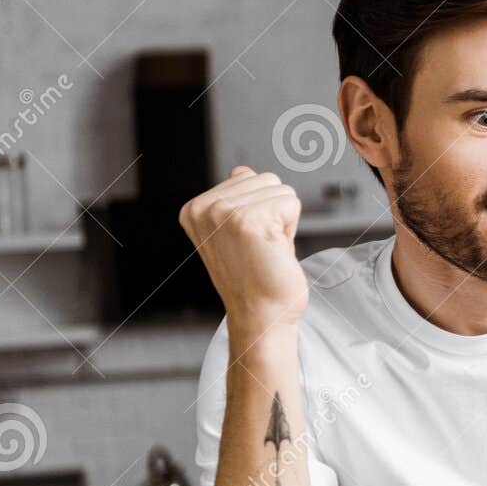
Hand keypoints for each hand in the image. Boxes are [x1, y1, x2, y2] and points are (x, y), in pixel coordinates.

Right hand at [179, 166, 307, 329]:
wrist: (262, 315)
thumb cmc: (255, 278)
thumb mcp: (236, 232)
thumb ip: (236, 199)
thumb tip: (241, 170)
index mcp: (195, 208)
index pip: (247, 176)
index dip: (261, 208)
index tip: (249, 241)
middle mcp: (205, 208)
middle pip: (266, 178)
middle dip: (274, 211)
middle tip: (262, 246)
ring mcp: (224, 213)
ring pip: (280, 189)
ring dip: (283, 220)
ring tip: (267, 248)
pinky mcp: (248, 221)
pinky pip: (291, 202)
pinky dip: (291, 227)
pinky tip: (275, 249)